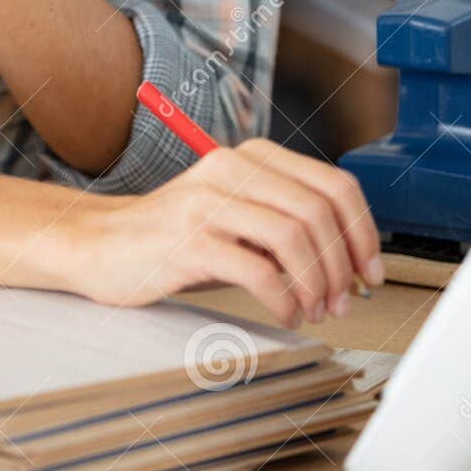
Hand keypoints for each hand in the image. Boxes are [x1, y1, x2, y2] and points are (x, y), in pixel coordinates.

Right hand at [71, 138, 383, 323]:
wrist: (100, 245)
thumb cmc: (173, 237)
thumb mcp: (235, 214)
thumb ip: (284, 220)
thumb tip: (350, 256)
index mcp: (251, 157)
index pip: (334, 184)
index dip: (363, 231)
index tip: (370, 269)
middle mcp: (232, 170)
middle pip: (320, 211)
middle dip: (343, 264)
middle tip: (344, 300)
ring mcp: (209, 202)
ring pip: (295, 238)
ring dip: (317, 284)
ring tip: (314, 310)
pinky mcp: (190, 240)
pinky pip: (260, 271)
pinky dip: (285, 300)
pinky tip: (285, 313)